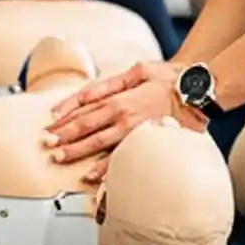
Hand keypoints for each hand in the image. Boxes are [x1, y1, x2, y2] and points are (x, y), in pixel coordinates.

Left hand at [43, 61, 205, 183]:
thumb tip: (90, 90)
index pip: (85, 104)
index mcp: (120, 95)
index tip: (50, 120)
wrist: (198, 92)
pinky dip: (104, 168)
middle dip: (64, 135)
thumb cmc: (170, 78)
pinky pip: (120, 157)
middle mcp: (123, 114)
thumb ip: (113, 82)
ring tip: (59, 158)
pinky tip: (90, 175)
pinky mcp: (144, 143)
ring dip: (76, 151)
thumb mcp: (139, 70)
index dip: (65, 112)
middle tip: (47, 144)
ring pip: (98, 143)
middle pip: (86, 126)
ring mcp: (133, 131)